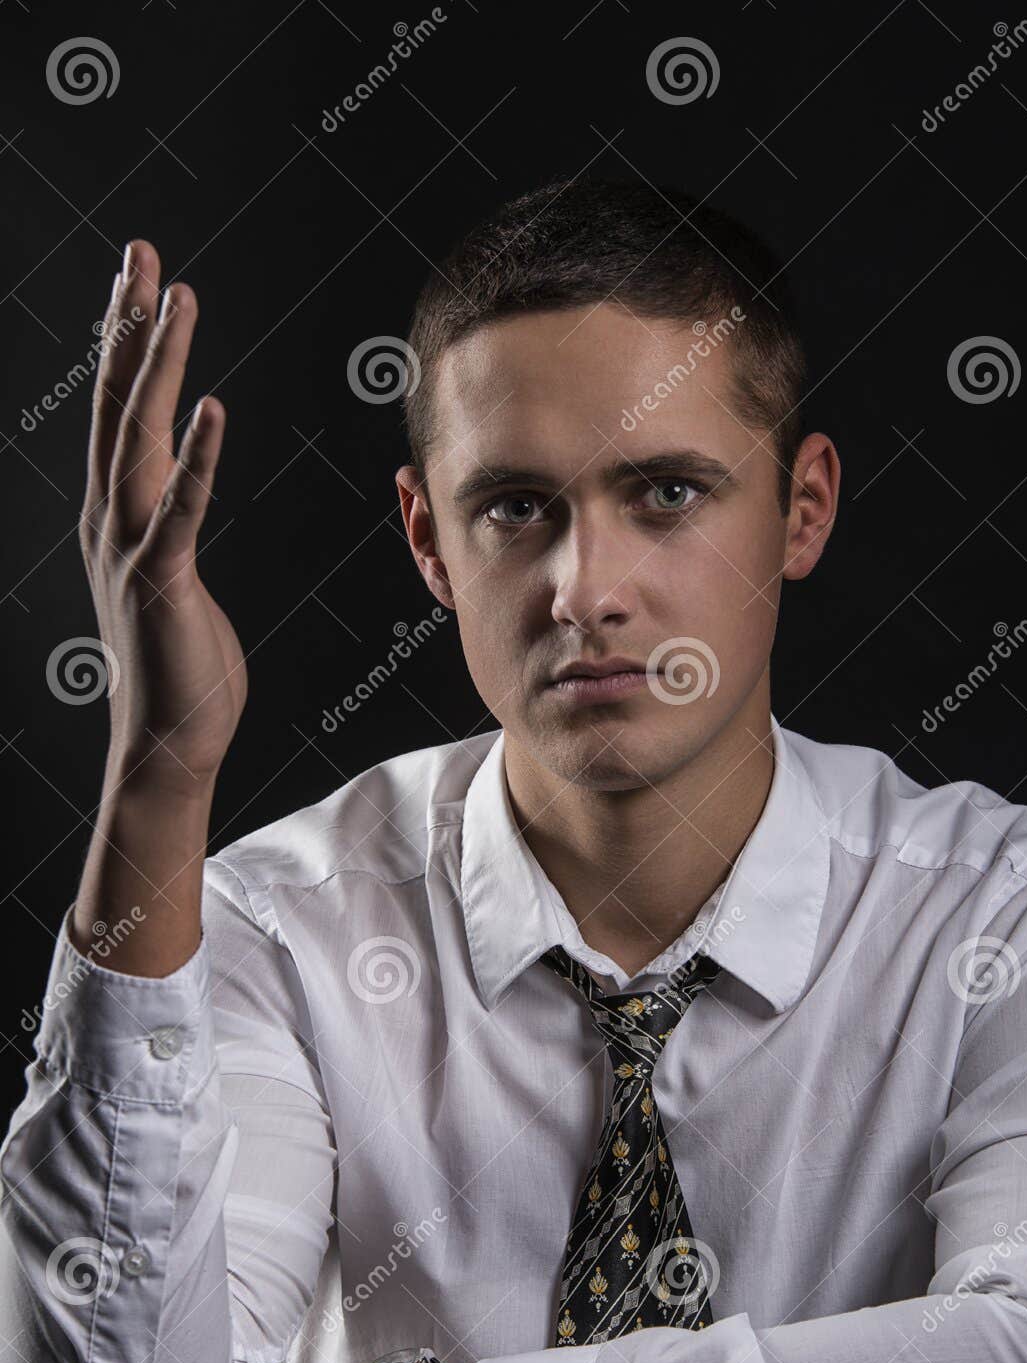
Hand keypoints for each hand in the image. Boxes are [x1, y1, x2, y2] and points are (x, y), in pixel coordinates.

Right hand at [81, 239, 245, 798]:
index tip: (139, 279)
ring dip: (158, 364)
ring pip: (137, 438)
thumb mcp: (168, 574)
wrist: (165, 742)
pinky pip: (180, 508)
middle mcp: (109, 518)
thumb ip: (167, 523)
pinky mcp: (161, 580)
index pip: (114, 410)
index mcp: (114, 512)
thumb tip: (176, 488)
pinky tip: (214, 407)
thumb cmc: (178, 664)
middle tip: (142, 252)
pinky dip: (197, 458)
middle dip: (130, 323)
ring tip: (175, 298)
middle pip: (113, 402)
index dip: (126, 341)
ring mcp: (129, 547)